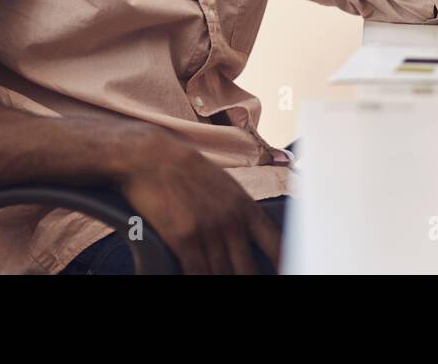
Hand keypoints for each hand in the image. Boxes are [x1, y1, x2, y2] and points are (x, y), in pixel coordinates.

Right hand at [118, 136, 281, 273]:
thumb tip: (251, 239)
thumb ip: (241, 213)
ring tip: (222, 278)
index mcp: (246, 207)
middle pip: (248, 270)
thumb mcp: (226, 186)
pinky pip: (197, 273)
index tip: (283, 271)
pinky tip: (198, 279)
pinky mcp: (184, 238)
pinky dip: (200, 279)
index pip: (276, 244)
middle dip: (247, 277)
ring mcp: (209, 231)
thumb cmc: (188, 170)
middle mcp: (232, 221)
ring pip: (223, 275)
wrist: (154, 156)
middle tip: (242, 276)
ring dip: (222, 280)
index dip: (282, 264)